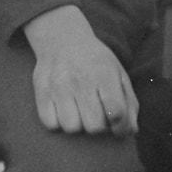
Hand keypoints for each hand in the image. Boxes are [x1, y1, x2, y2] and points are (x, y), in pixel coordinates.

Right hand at [25, 2, 138, 135]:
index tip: (117, 124)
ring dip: (78, 125)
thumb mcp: (119, 76)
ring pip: (72, 127)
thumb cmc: (96, 64)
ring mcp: (58, 85)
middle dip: (99, 126)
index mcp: (104, 74)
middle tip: (97, 114)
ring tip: (80, 113)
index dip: (120, 126)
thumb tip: (130, 131)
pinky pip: (50, 124)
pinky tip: (64, 111)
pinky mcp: (41, 90)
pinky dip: (58, 122)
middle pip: (94, 126)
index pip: (116, 112)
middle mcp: (80, 79)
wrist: (63, 40)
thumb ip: (129, 104)